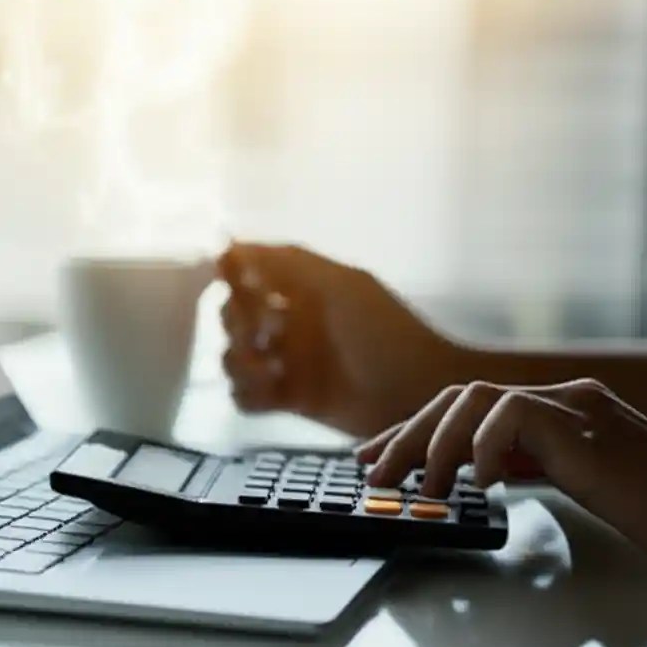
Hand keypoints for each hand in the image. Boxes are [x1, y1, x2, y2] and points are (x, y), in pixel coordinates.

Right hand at [218, 243, 464, 437]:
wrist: (417, 392)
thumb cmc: (384, 331)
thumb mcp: (340, 285)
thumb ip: (286, 263)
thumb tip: (229, 247)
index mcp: (299, 287)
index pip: (245, 272)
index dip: (233, 278)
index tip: (246, 289)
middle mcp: (286, 320)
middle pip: (231, 315)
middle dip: (239, 324)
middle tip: (268, 335)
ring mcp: (285, 361)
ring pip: (232, 357)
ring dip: (242, 363)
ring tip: (274, 371)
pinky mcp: (285, 400)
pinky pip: (243, 395)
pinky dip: (249, 394)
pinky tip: (275, 395)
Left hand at [359, 378, 646, 559]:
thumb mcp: (572, 480)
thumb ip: (523, 463)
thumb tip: (462, 470)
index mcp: (555, 407)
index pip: (468, 406)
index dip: (416, 430)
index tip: (376, 456)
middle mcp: (561, 396)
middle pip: (460, 397)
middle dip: (408, 435)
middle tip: (375, 473)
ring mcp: (573, 404)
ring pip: (475, 399)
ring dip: (435, 444)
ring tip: (422, 489)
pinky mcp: (583, 424)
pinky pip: (512, 414)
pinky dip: (485, 447)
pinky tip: (481, 482)